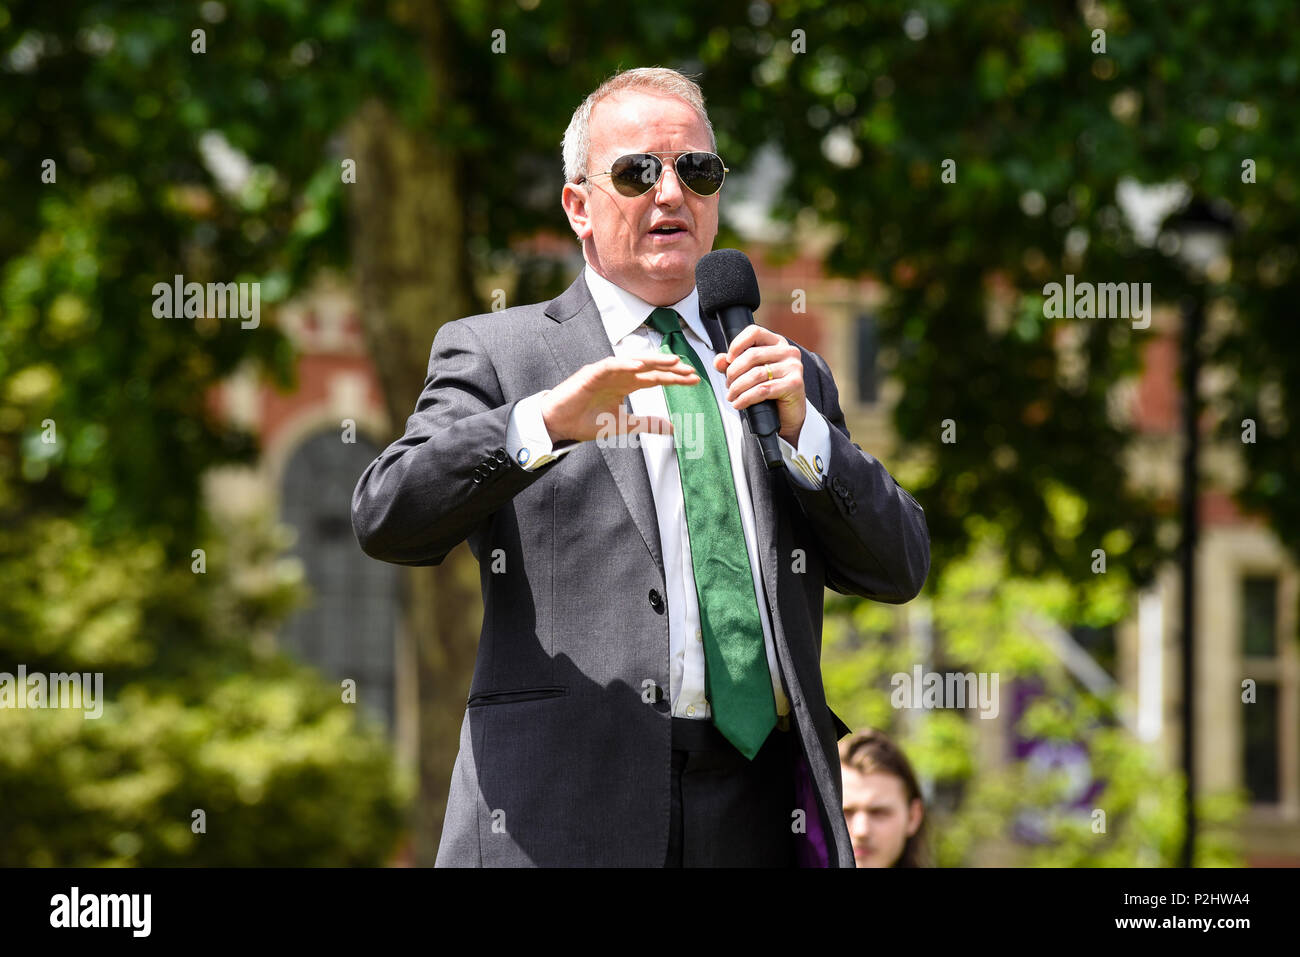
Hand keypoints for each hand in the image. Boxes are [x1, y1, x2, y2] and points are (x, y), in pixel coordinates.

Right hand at [540, 354, 698, 442]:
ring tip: (672, 361)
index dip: (675, 378)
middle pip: (649, 367)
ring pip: (633, 362)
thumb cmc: (586, 422)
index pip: (655, 378)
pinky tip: (638, 365)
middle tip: (690, 370)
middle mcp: (619, 375)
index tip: (694, 380)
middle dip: (670, 368)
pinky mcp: (590, 374)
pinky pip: (610, 366)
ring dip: (653, 361)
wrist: (559, 425)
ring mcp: (605, 372)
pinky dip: (624, 364)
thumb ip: (647, 424)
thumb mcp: (623, 424)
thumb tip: (672, 428)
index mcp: (627, 385)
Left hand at [713, 326, 806, 443]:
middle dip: (734, 372)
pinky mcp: (795, 384)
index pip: (754, 332)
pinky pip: (763, 389)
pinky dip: (746, 398)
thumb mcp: (748, 374)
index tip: (728, 359)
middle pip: (752, 355)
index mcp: (777, 343)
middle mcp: (788, 352)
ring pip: (756, 374)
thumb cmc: (769, 391)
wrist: (787, 415)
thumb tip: (719, 361)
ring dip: (738, 387)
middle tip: (728, 385)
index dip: (737, 344)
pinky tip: (739, 403)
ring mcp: (793, 367)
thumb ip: (732, 365)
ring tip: (731, 396)